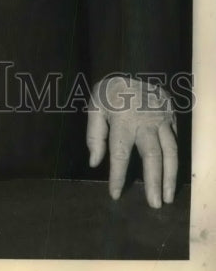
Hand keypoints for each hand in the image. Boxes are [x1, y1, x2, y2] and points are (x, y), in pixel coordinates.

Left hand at [87, 75, 177, 207]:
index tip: (115, 195)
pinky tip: (173, 174)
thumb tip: (94, 162)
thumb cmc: (110, 92)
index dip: (117, 176)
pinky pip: (176, 141)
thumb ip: (95, 135)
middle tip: (155, 205)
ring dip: (171, 176)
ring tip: (168, 197)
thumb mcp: (95, 107)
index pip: (119, 154)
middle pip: (152, 157)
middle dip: (154, 183)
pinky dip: (176, 159)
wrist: (133, 65)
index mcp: (123, 120)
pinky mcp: (172, 117)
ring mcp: (162, 120)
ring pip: (171, 152)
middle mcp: (145, 122)